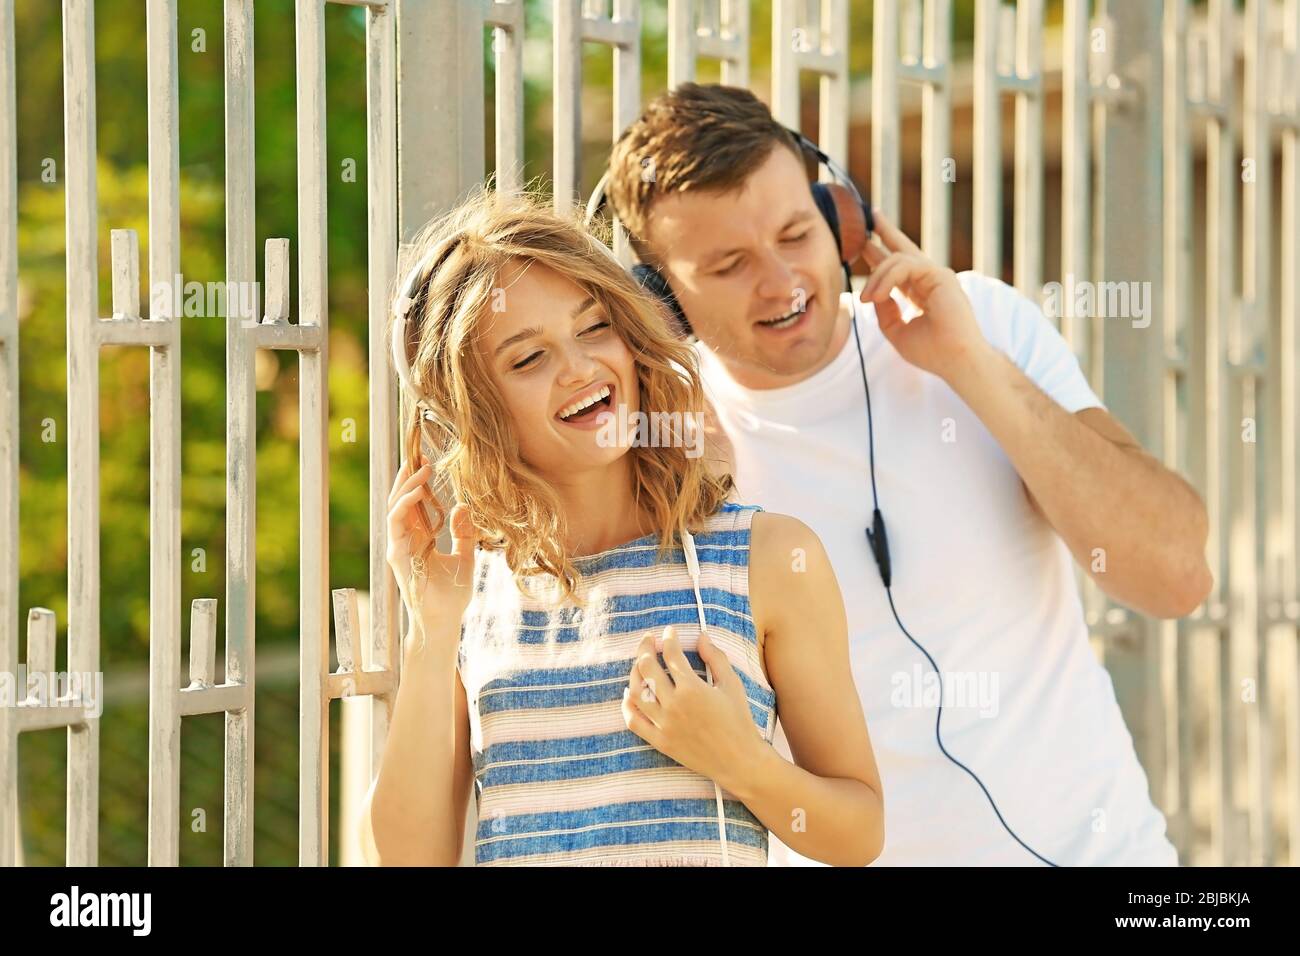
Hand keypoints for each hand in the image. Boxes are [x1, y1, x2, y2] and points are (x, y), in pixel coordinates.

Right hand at [385, 457, 478, 643]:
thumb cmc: (452, 595)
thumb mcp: (465, 557)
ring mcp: (398, 546)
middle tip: (421, 455)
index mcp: (419, 538)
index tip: (427, 460)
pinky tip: (417, 492)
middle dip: (409, 476)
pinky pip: (395, 524)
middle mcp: (405, 539)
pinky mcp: (397, 555)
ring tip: (421, 468)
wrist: (443, 621)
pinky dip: (404, 506)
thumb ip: (464, 533)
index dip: (417, 481)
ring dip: (407, 486)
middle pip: (401, 500)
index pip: (413, 503)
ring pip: (395, 507)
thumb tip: (462, 505)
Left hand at [621, 626, 762, 789]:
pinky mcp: (659, 742)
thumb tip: (701, 636)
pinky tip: (629, 693)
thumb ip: (716, 658)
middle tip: (648, 639)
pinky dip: (627, 705)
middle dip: (645, 647)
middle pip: (647, 668)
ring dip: (634, 673)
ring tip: (640, 664)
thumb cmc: (739, 720)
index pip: (671, 653)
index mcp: (693, 688)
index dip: (669, 638)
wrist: (739, 760)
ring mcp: (664, 725)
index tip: (670, 631)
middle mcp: (674, 705)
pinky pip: (633, 721)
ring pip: (635, 692)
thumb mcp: (732, 684)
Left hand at [860, 209, 988, 382]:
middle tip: (871, 214)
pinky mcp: (940, 275)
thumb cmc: (932, 351)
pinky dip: (887, 279)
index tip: (864, 244)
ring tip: (867, 298)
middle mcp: (930, 280)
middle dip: (886, 232)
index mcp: (922, 292)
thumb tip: (872, 294)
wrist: (957, 361)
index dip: (880, 255)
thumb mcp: (896, 330)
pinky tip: (878, 295)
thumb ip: (884, 311)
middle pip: (904, 249)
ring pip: (897, 259)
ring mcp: (937, 275)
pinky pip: (905, 266)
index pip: (899, 268)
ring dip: (876, 276)